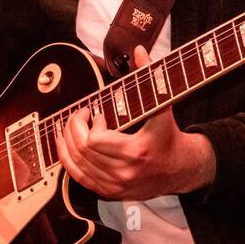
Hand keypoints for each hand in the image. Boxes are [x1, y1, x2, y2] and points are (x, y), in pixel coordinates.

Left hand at [55, 45, 215, 200]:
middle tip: (81, 114)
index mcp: (136, 152)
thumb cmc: (168, 135)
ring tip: (72, 126)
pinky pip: (78, 178)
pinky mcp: (110, 193)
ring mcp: (115, 186)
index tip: (97, 112)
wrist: (180, 170)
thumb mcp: (162, 107)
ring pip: (76, 164)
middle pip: (82, 151)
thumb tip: (138, 50)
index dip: (90, 123)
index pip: (94, 140)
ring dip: (67, 142)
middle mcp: (124, 173)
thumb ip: (150, 77)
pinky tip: (64, 144)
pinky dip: (67, 160)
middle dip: (74, 128)